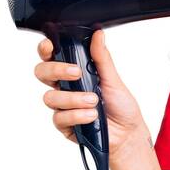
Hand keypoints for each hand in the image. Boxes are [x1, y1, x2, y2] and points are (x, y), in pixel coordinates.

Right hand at [34, 29, 147, 162]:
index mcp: (73, 72)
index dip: (46, 49)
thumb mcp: (113, 79)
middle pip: (42, 73)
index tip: (51, 46)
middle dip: (56, 70)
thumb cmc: (120, 106)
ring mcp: (63, 106)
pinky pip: (60, 118)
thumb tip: (98, 35)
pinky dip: (77, 115)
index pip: (51, 56)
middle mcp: (65, 87)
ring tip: (94, 101)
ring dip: (73, 98)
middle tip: (76, 73)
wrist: (127, 133)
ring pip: (50, 98)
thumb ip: (102, 58)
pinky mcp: (65, 124)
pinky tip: (91, 116)